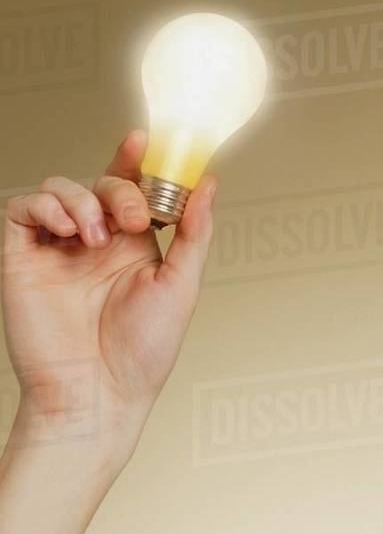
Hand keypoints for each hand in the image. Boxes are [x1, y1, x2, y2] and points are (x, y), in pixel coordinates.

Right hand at [1, 129, 216, 447]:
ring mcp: (57, 252)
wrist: (99, 393)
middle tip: (133, 220)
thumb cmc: (141, 355)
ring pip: (59, 188)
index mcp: (133, 251)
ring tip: (96, 239)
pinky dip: (45, 206)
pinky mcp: (23, 259)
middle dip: (118, 189)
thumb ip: (194, 233)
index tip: (146, 140)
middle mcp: (95, 247)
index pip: (130, 191)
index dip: (135, 161)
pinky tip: (68, 231)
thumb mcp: (181, 287)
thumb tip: (209, 185)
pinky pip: (23, 208)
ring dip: (82, 200)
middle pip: (99, 184)